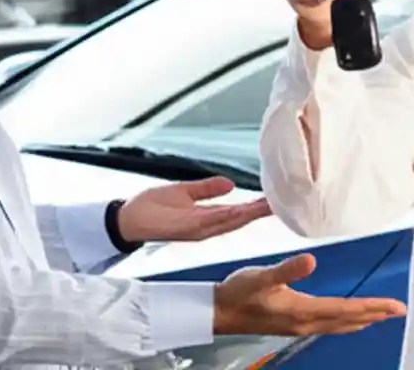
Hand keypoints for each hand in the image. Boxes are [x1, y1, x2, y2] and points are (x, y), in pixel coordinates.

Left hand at [116, 177, 271, 243]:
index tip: (277, 199)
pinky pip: (211, 223)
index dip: (258, 207)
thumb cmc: (151, 207)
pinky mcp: (186, 228)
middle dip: (262, 212)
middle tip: (286, 204)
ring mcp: (197, 229)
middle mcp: (206, 227)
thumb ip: (206, 189)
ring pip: (230, 222)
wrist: (127, 218)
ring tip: (271, 206)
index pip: (238, 212)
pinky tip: (242, 212)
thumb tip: (231, 184)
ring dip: (251, 215)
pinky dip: (228, 218)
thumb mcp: (184, 192)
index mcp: (206, 218)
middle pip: (240, 220)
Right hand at [214, 253, 405, 335]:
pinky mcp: (293, 324)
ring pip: (340, 325)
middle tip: (399, 311)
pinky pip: (329, 325)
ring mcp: (300, 326)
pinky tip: (347, 317)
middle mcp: (306, 322)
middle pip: (349, 320)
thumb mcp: (261, 276)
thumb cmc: (239, 292)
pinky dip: (345, 321)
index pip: (347, 309)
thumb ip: (287, 269)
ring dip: (362, 319)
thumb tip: (311, 260)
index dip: (373, 307)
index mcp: (303, 311)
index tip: (396, 306)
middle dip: (375, 315)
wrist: (218, 312)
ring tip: (381, 315)